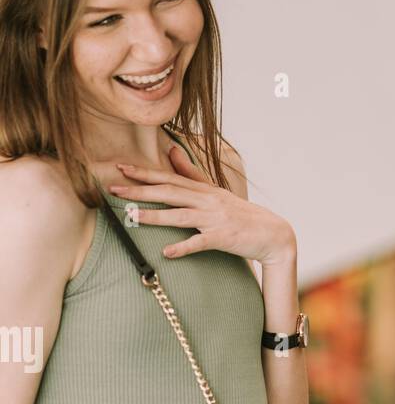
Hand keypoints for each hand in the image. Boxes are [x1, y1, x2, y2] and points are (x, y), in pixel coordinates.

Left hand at [107, 143, 296, 265]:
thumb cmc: (242, 215)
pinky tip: (167, 253)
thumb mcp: (216, 192)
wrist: (272, 234)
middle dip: (139, 190)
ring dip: (154, 216)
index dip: (144, 173)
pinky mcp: (222, 238)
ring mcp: (214, 219)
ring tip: (130, 216)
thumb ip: (192, 173)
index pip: (168, 178)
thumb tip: (171, 151)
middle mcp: (206, 201)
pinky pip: (199, 243)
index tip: (120, 168)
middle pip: (168, 193)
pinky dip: (183, 248)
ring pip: (179, 215)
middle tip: (113, 189)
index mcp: (203, 190)